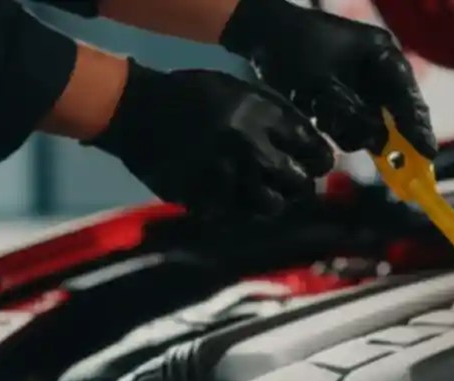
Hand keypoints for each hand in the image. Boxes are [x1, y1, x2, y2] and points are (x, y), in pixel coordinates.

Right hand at [88, 61, 332, 219]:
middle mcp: (251, 148)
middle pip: (300, 184)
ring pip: (272, 207)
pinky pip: (236, 217)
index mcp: (262, 117)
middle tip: (295, 186)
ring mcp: (227, 177)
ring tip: (266, 196)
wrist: (135, 109)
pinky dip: (239, 212)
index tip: (315, 165)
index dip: (318, 161)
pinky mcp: (204, 198)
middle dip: (301, 187)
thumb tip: (310, 145)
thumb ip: (276, 115)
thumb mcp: (239, 90)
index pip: (313, 149)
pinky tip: (236, 202)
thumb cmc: (191, 95)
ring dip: (273, 203)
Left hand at [220, 0, 436, 158]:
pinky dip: (337, 125)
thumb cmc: (293, 50)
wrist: (258, 36)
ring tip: (321, 111)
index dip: (418, 127)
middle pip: (395, 114)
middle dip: (385, 133)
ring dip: (350, 128)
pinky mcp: (345, 101)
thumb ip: (354, 114)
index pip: (409, 96)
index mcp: (382, 55)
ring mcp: (362, 88)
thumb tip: (380, 143)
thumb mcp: (323, 83)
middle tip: (392, 160)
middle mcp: (378, 72)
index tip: (427, 153)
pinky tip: (315, 110)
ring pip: (370, 125)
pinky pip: (351, 125)